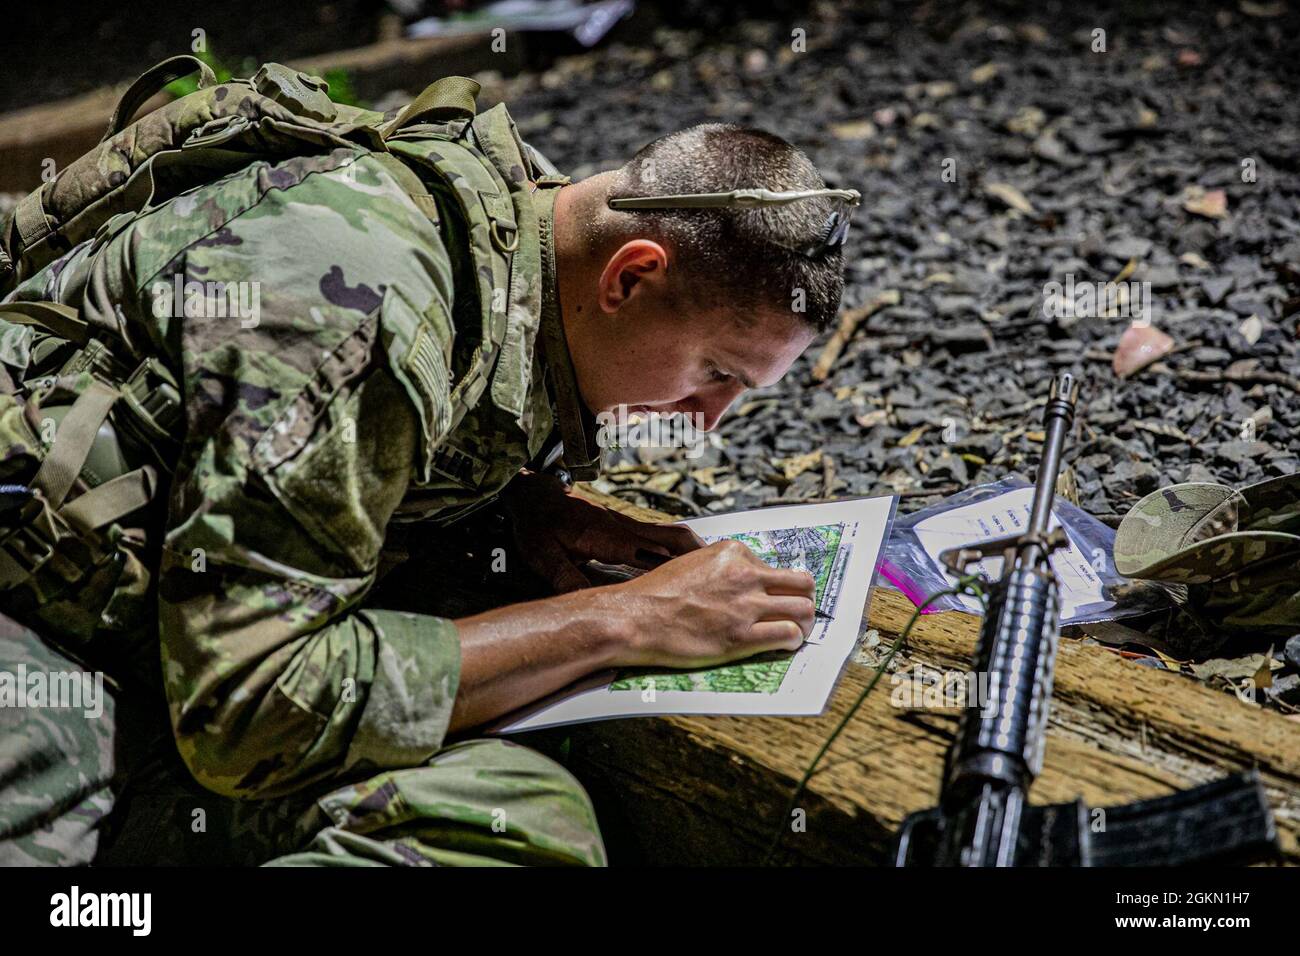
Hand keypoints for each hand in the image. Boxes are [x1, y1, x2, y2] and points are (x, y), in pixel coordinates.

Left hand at [500, 470, 704, 592]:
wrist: (533, 495)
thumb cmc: (536, 524)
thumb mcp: (543, 554)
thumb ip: (564, 576)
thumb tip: (585, 601)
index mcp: (608, 536)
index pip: (650, 551)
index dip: (676, 565)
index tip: (700, 580)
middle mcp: (624, 528)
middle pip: (671, 537)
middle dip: (699, 555)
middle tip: (723, 575)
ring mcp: (626, 525)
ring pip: (669, 534)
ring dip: (692, 550)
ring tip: (714, 571)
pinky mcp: (623, 526)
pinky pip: (658, 535)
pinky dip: (677, 548)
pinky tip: (685, 564)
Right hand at [612, 540, 816, 668]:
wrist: (636, 618)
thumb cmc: (658, 593)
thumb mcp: (695, 562)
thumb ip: (724, 567)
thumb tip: (745, 581)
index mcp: (734, 553)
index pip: (776, 567)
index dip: (777, 587)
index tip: (771, 599)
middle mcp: (745, 575)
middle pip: (802, 584)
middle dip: (804, 600)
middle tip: (796, 613)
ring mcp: (745, 606)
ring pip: (804, 609)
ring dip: (804, 622)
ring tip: (795, 631)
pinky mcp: (741, 637)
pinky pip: (788, 635)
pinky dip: (793, 641)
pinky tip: (783, 645)